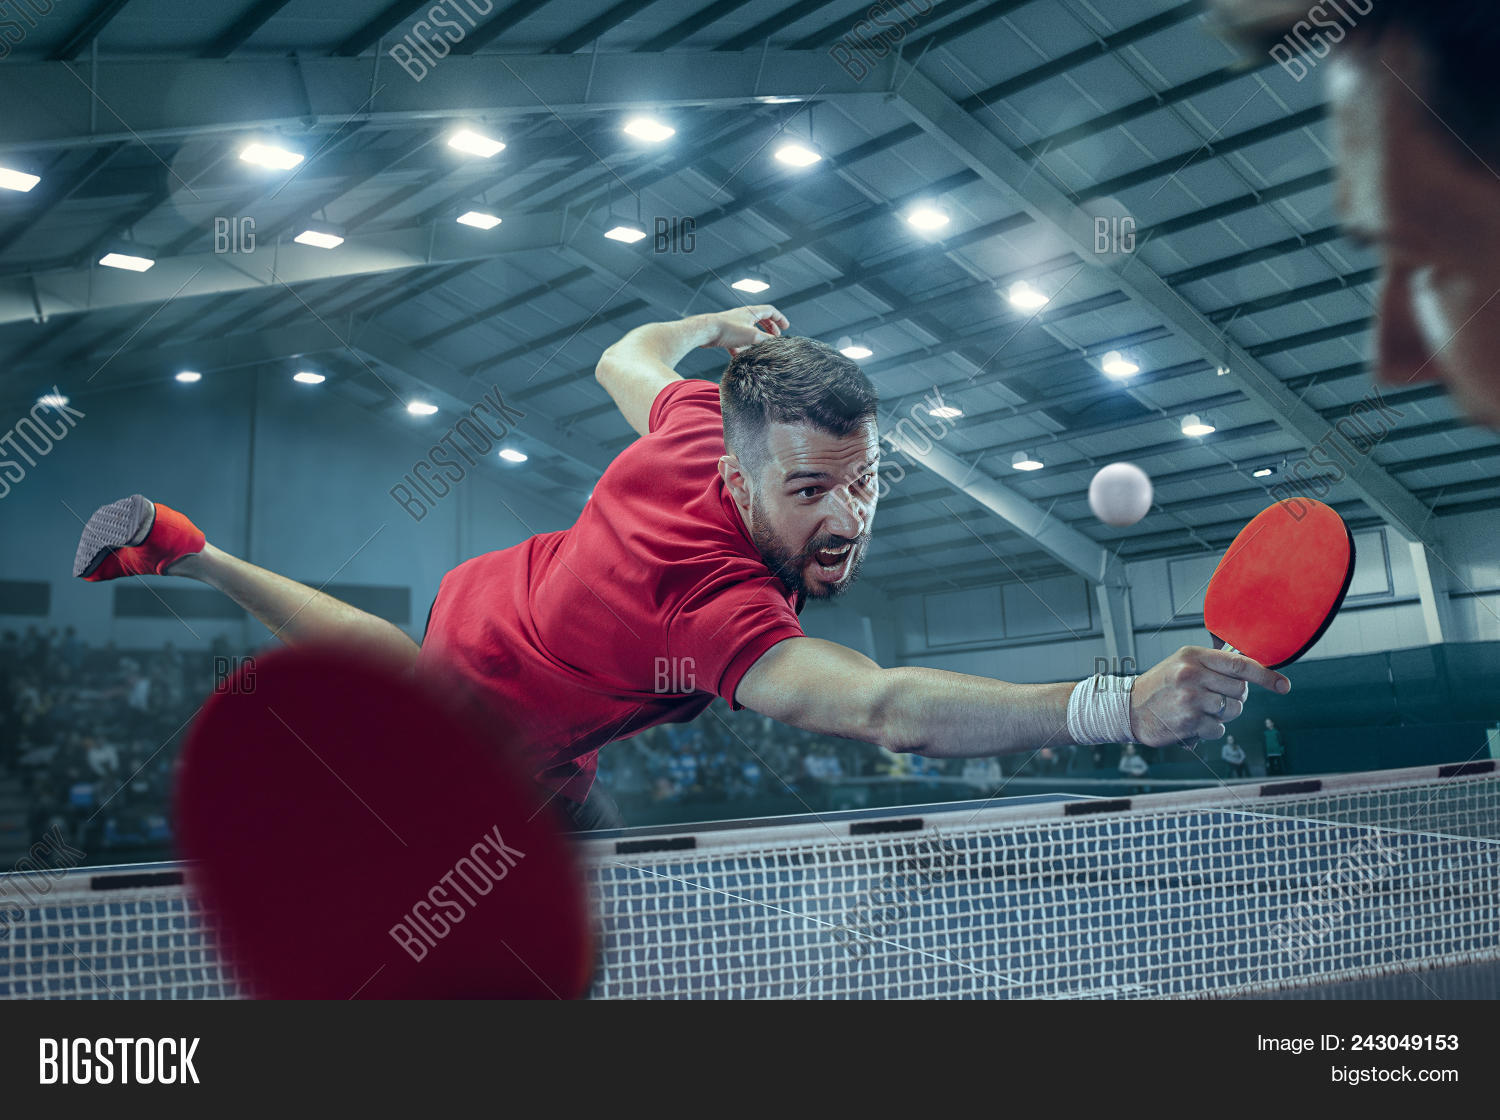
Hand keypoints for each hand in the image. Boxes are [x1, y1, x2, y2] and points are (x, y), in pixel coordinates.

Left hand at [697, 305, 789, 356]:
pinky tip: (741, 357)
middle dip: (769, 329)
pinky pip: (737, 341)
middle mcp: (743, 316)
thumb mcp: (753, 336)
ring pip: (749, 331)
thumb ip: (767, 340)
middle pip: (761, 319)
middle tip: (775, 338)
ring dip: (756, 340)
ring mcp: (734, 324)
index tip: (786, 327)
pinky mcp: (725, 333)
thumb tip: (777, 344)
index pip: (770, 311)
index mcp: (751, 312)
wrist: (705, 332)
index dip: (780, 318)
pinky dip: (742, 348)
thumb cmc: (727, 330)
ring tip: (760, 349)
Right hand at [1128, 646, 1288, 746]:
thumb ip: (1213, 665)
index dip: (1266, 676)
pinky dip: (1209, 730)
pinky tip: (1192, 724)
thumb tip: (1252, 670)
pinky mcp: (1189, 721)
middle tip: (1215, 700)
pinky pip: (1219, 729)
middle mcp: (1192, 674)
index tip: (1283, 685)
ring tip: (1200, 712)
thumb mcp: (1182, 664)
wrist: (1127, 708)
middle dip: (1234, 699)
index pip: (1240, 664)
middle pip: (1240, 691)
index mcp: (1193, 656)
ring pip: (1232, 711)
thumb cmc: (1160, 686)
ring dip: (1222, 716)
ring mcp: (1191, 698)